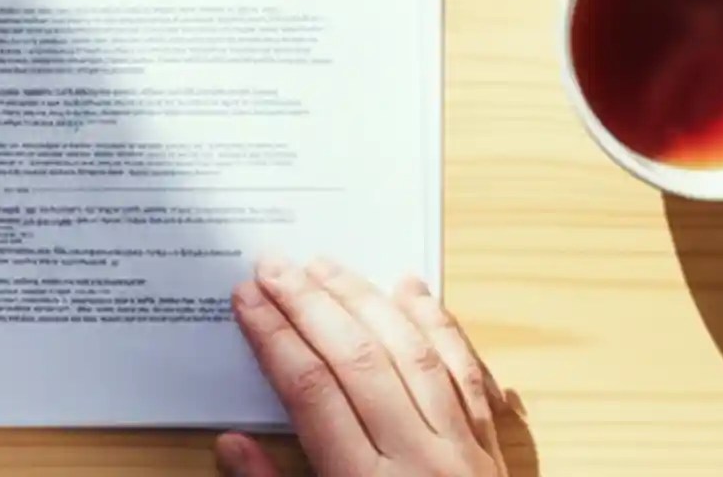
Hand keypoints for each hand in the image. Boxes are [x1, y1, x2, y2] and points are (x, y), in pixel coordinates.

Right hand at [217, 257, 514, 476]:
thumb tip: (232, 443)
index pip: (311, 392)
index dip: (274, 339)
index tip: (246, 300)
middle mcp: (418, 459)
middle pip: (358, 359)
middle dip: (310, 304)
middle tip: (274, 264)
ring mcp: (461, 450)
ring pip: (412, 351)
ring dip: (366, 300)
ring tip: (327, 265)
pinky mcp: (490, 450)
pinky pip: (465, 372)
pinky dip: (439, 325)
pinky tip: (412, 290)